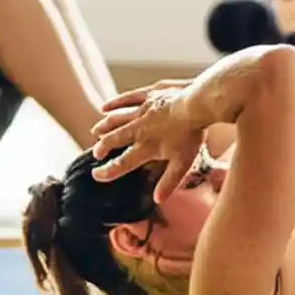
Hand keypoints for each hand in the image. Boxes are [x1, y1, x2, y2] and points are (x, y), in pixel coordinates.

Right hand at [90, 84, 204, 202]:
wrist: (198, 104)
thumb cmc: (192, 134)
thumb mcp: (183, 162)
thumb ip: (169, 181)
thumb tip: (157, 200)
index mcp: (146, 147)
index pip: (123, 163)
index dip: (108, 170)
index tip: (97, 174)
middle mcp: (139, 129)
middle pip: (114, 139)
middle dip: (103, 147)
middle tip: (96, 153)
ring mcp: (142, 110)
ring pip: (117, 119)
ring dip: (105, 126)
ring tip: (96, 132)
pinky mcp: (149, 95)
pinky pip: (127, 99)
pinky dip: (115, 104)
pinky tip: (105, 107)